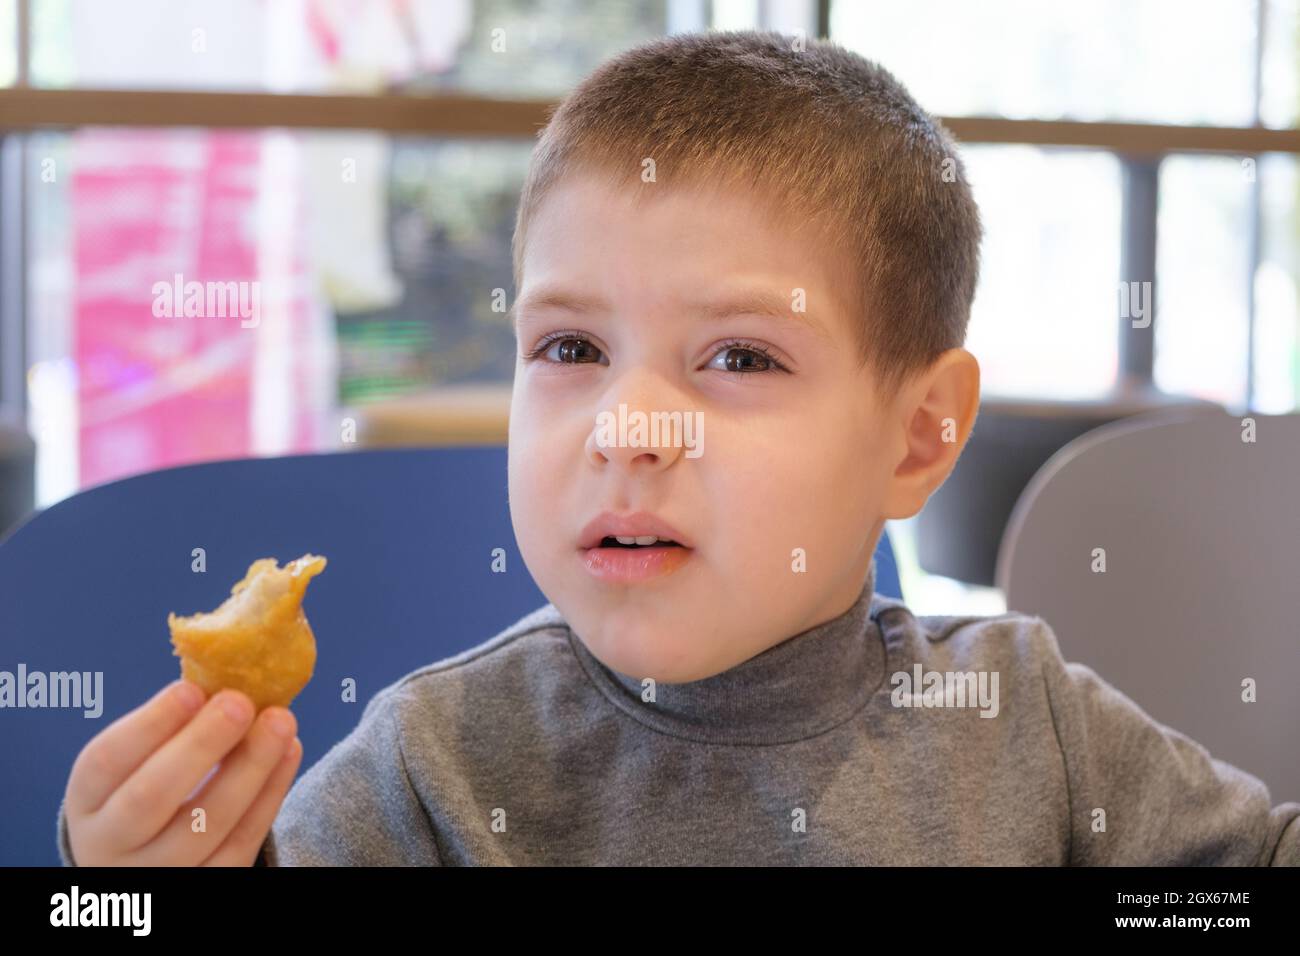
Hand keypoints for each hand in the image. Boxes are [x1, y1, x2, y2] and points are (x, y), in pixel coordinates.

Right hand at [64, 679, 302, 864]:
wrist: (149, 861)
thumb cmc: (151, 787)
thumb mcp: (140, 762)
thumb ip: (172, 726)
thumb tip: (226, 671)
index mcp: (88, 800)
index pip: (107, 762)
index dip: (149, 725)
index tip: (191, 688)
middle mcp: (111, 843)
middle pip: (151, 798)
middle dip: (200, 745)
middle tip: (240, 701)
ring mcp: (158, 872)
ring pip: (206, 824)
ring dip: (250, 767)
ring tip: (280, 721)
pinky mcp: (206, 885)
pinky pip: (242, 842)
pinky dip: (270, 793)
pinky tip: (289, 751)